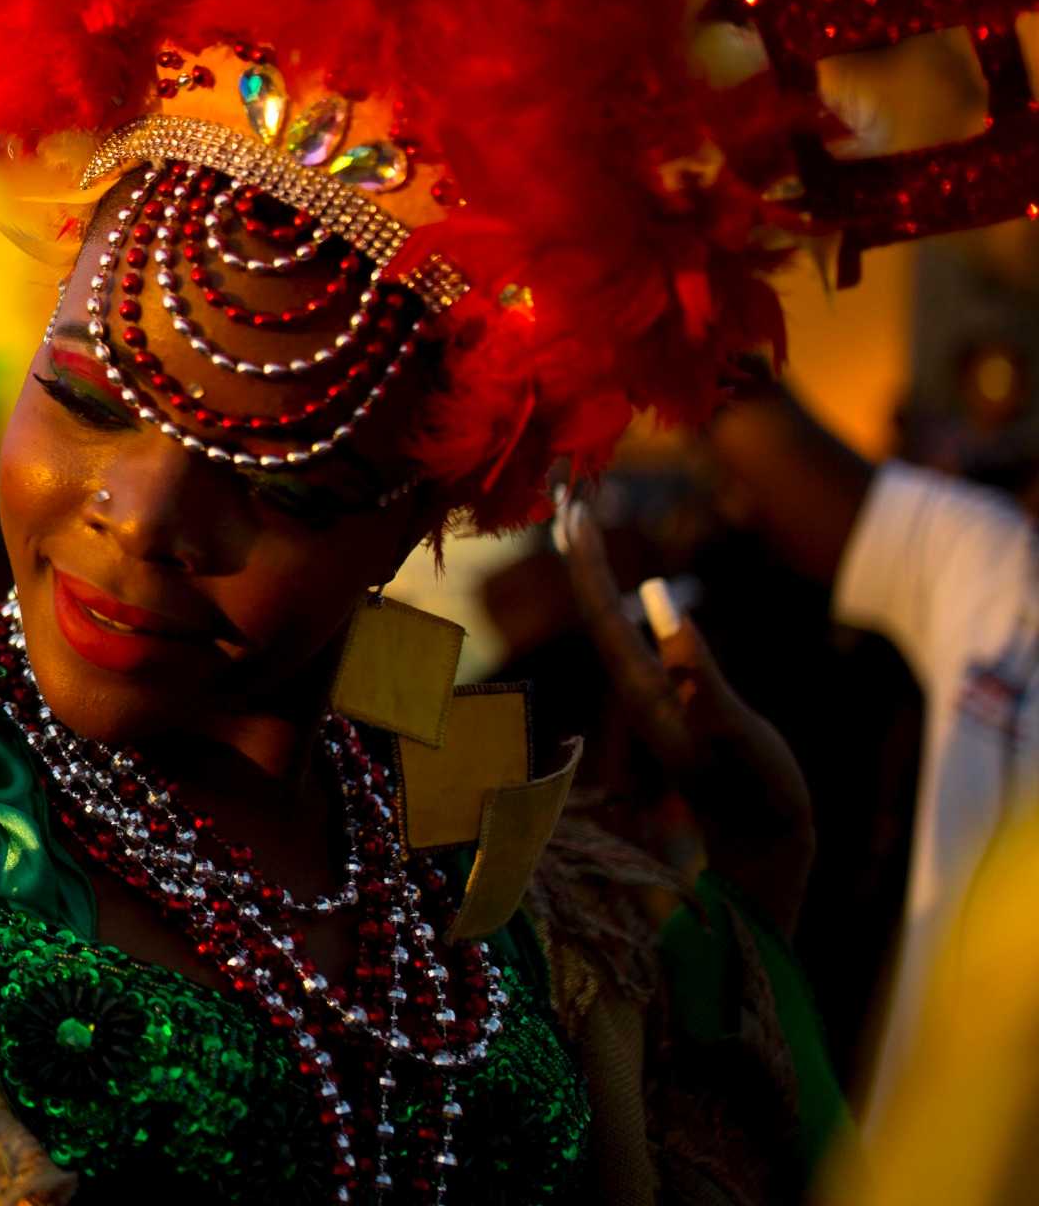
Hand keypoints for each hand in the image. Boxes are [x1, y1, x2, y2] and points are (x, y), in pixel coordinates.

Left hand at [555, 496, 814, 928]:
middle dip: (575, 540)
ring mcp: (650, 691)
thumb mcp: (738, 736)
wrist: (763, 848)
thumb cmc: (760, 795)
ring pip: (605, 611)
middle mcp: (635, 683)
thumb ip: (700, 678)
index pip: (599, 607)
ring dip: (590, 560)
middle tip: (561, 476)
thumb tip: (662, 607)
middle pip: (591, 599)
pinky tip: (621, 580)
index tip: (569, 498)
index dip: (585, 553)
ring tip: (577, 510)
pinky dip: (618, 591)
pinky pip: (630, 630)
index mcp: (645, 686)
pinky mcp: (670, 699)